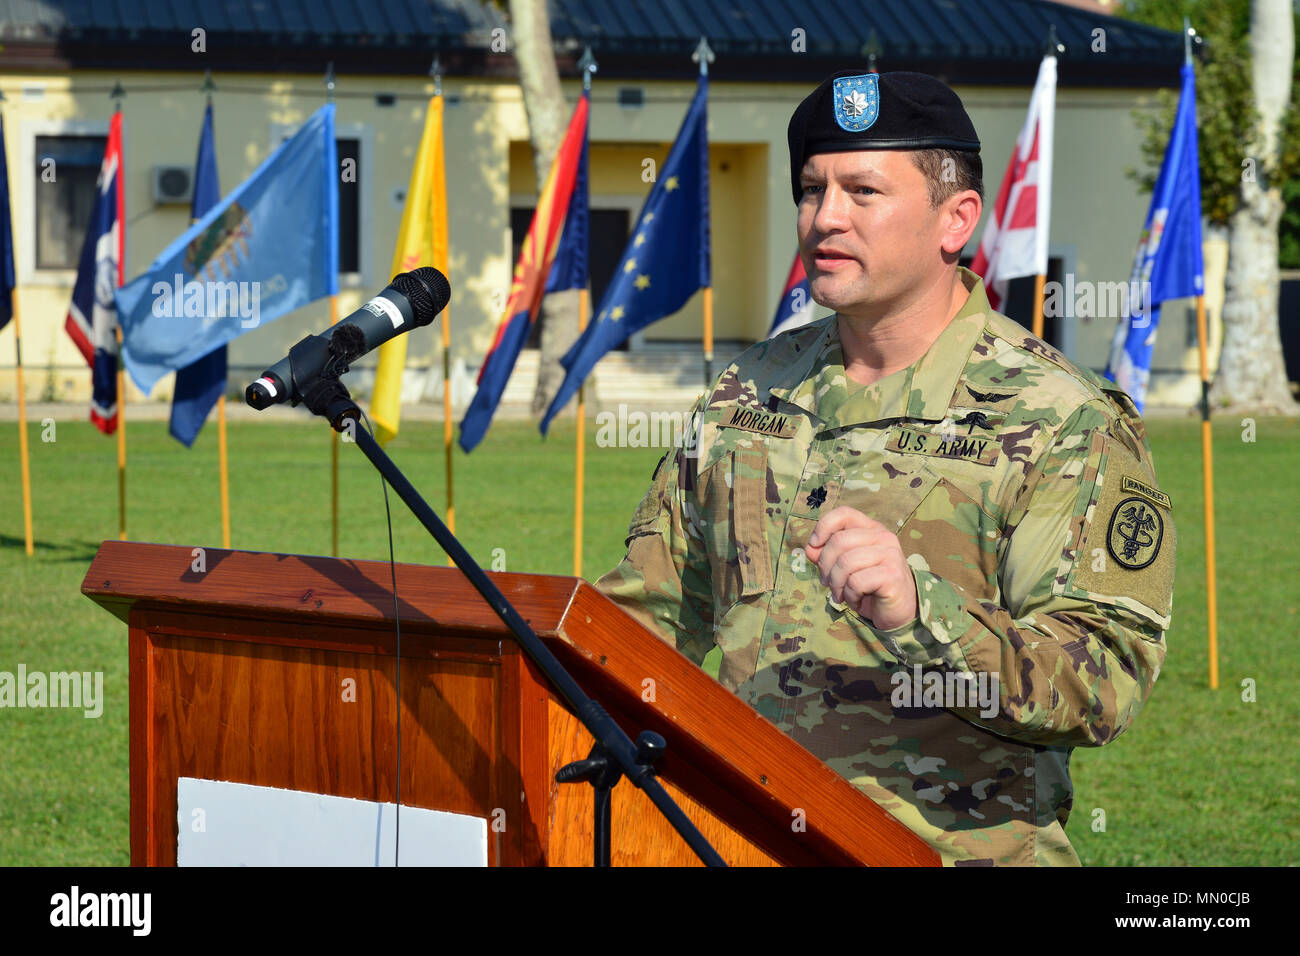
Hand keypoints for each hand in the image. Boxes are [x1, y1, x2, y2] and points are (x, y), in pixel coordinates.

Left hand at [805, 506, 917, 630]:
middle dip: (825, 565)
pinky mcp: (892, 575)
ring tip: (841, 595)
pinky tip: (856, 600)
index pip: (844, 513)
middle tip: (827, 583)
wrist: (899, 610)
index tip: (814, 546)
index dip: (823, 527)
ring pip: (845, 562)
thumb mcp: (845, 568)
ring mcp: (890, 555)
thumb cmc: (870, 587)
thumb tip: (810, 548)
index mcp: (871, 529)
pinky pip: (856, 582)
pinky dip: (850, 595)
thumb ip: (827, 555)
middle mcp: (883, 537)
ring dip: (836, 584)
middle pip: (839, 541)